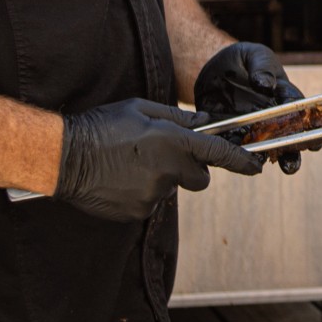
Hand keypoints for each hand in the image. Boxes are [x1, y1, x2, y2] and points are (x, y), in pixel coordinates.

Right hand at [55, 98, 262, 221]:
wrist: (65, 157)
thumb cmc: (103, 126)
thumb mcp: (141, 109)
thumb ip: (178, 119)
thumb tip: (206, 125)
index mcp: (173, 142)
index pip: (219, 154)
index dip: (242, 161)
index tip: (256, 166)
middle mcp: (169, 171)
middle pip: (200, 179)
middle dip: (191, 170)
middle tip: (164, 156)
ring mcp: (154, 195)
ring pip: (171, 189)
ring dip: (160, 179)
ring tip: (131, 164)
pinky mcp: (139, 212)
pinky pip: (150, 202)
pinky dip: (141, 192)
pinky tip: (121, 179)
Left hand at [194, 42, 307, 174]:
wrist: (213, 69)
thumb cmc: (243, 60)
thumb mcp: (254, 55)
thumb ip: (262, 66)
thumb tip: (267, 86)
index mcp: (284, 96)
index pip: (299, 108)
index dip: (308, 122)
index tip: (315, 134)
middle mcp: (274, 117)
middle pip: (290, 134)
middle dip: (297, 147)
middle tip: (299, 158)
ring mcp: (254, 128)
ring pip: (268, 147)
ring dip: (274, 157)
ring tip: (281, 167)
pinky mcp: (233, 134)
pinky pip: (238, 148)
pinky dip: (240, 155)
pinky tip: (242, 160)